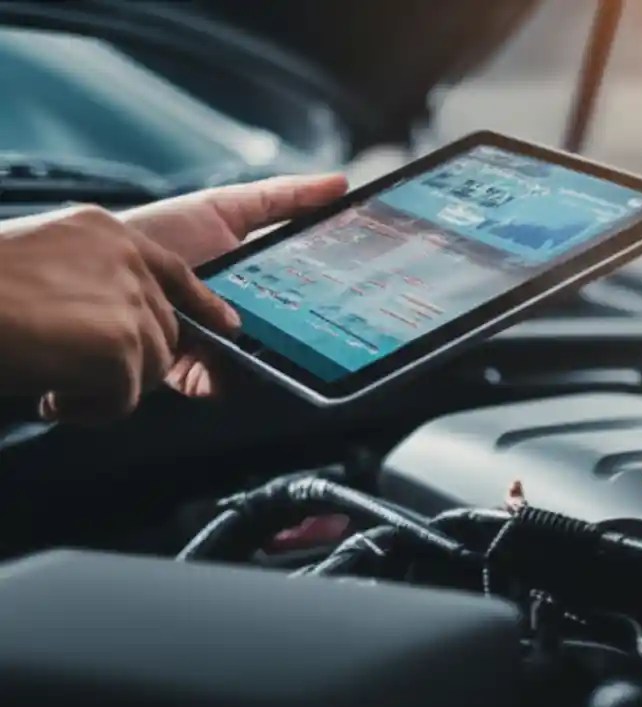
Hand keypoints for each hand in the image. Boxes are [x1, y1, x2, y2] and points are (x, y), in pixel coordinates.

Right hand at [0, 205, 238, 422]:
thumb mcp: (42, 263)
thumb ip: (91, 281)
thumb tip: (121, 328)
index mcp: (104, 232)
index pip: (174, 270)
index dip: (202, 303)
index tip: (225, 326)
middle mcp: (126, 261)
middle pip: (162, 332)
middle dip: (125, 362)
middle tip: (69, 369)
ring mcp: (129, 302)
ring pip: (149, 369)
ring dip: (105, 388)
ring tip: (51, 380)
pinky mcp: (122, 345)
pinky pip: (126, 398)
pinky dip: (91, 409)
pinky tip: (51, 397)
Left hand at [120, 173, 347, 396]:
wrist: (94, 264)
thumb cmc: (158, 232)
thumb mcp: (223, 207)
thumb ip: (283, 198)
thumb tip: (342, 184)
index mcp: (256, 282)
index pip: (302, 295)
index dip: (325, 296)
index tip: (346, 293)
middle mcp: (240, 317)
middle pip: (285, 336)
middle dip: (298, 337)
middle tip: (304, 327)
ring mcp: (216, 346)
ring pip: (255, 364)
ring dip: (256, 361)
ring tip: (245, 342)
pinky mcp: (186, 370)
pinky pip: (216, 385)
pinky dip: (217, 379)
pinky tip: (210, 361)